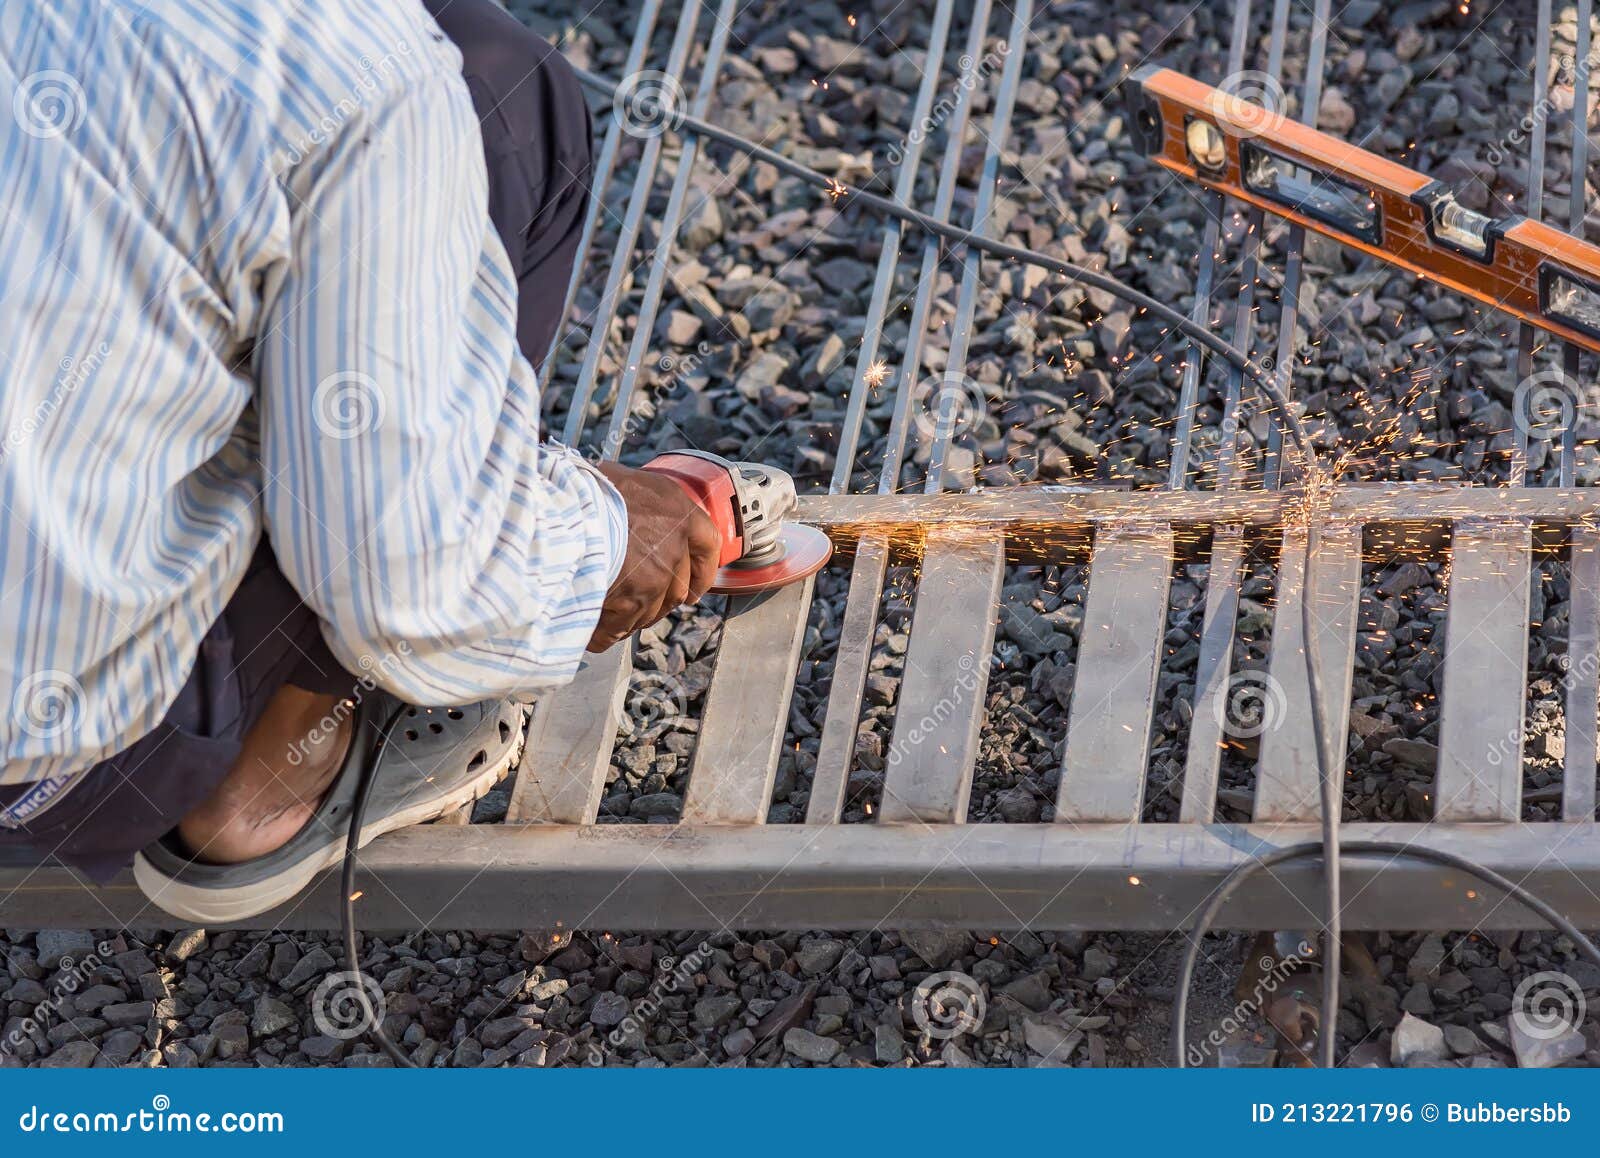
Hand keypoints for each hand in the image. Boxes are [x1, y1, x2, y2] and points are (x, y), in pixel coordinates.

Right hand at [587, 462, 721, 651]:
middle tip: (647, 603)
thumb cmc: (587, 490)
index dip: (703, 569)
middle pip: (679, 586)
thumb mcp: (622, 480)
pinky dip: (607, 632)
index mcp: (678, 511)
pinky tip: (594, 633)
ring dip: (635, 617)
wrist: (567, 509)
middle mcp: (674, 545)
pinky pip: (622, 626)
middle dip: (663, 599)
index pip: (708, 545)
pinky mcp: (634, 599)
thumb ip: (635, 500)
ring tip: (612, 617)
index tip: (697, 584)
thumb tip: (623, 503)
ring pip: (653, 610)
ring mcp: (657, 575)